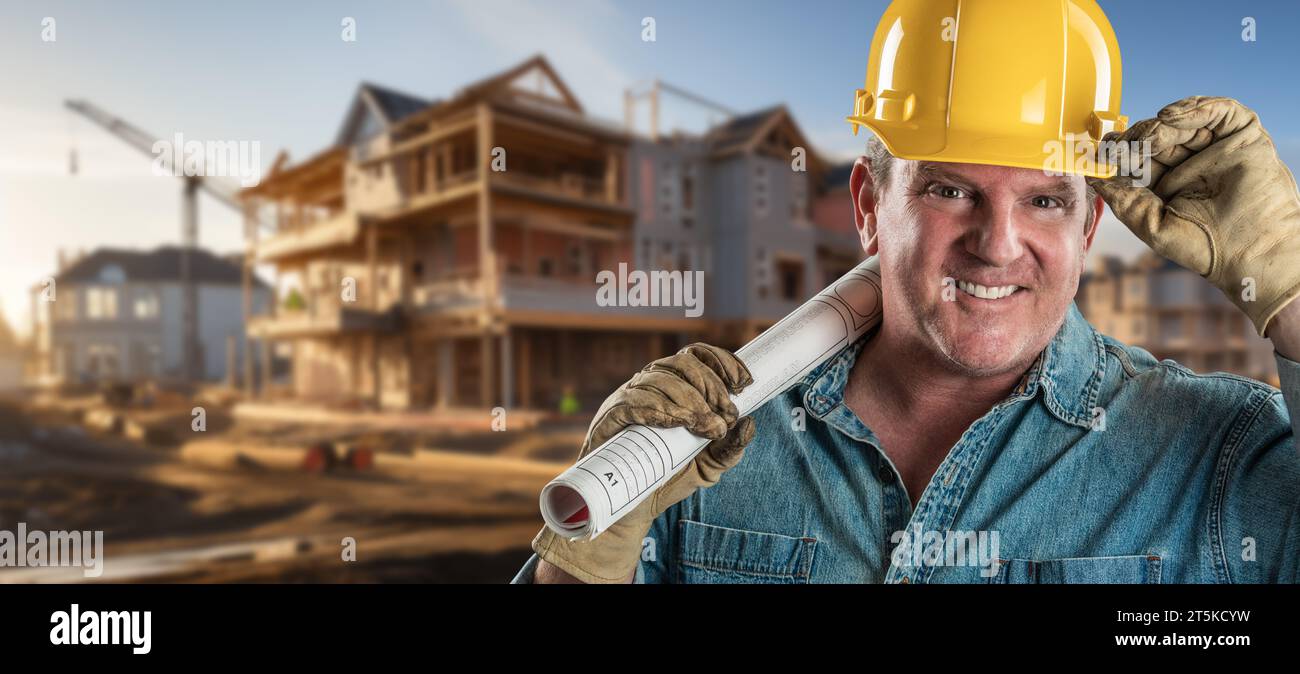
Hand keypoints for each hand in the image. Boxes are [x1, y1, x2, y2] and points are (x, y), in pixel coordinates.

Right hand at [531, 343, 755, 582]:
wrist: (633, 511)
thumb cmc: (669, 480)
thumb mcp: (708, 466)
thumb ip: (729, 448)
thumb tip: (749, 423)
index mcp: (674, 388)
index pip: (697, 355)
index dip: (722, 362)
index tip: (744, 383)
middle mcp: (650, 386)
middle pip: (682, 363)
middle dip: (711, 386)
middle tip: (725, 416)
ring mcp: (628, 399)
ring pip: (659, 379)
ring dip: (690, 401)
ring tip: (705, 427)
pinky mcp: (609, 419)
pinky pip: (632, 402)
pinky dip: (659, 408)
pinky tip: (677, 423)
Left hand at [1086, 96, 1299, 335]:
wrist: (1251, 254)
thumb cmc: (1205, 248)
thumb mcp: (1153, 225)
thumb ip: (1124, 201)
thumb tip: (1092, 178)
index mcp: (1167, 182)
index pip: (1138, 159)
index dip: (1118, 153)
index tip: (1098, 151)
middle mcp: (1190, 162)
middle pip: (1157, 137)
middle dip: (1136, 138)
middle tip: (1120, 143)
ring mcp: (1216, 147)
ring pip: (1183, 121)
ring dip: (1159, 125)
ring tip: (1146, 136)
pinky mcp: (1242, 136)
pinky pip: (1219, 111)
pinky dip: (1194, 107)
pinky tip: (1169, 117)